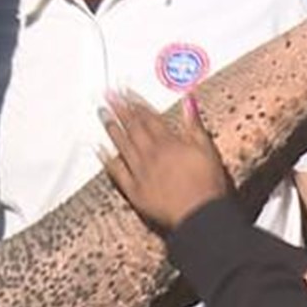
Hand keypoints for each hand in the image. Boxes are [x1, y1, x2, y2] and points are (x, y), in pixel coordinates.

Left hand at [101, 91, 232, 230]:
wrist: (200, 214)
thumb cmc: (207, 182)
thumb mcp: (206, 148)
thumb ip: (194, 123)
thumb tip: (188, 100)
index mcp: (168, 142)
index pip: (149, 117)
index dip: (136, 103)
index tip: (125, 91)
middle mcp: (151, 154)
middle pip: (132, 127)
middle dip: (119, 110)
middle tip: (107, 96)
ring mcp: (140, 172)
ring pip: (122, 145)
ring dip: (111, 128)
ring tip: (102, 114)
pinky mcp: (135, 190)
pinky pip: (117, 172)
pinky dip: (107, 160)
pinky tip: (99, 149)